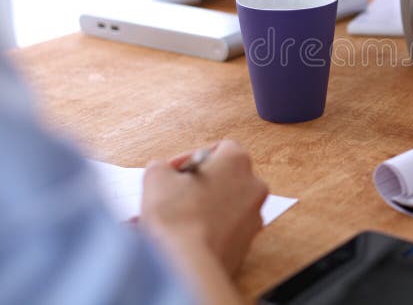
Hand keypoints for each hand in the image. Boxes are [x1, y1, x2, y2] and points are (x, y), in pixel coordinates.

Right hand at [140, 140, 268, 275]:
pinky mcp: (247, 243)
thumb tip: (163, 171)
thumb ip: (162, 166)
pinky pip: (223, 228)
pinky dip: (204, 229)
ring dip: (196, 208)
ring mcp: (254, 216)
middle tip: (169, 195)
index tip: (171, 172)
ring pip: (221, 205)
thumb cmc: (176, 216)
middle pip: (221, 178)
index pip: (218, 149)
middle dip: (193, 186)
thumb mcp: (157, 176)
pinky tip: (179, 237)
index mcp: (238, 161)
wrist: (189, 264)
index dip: (190, 159)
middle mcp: (253, 185)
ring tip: (167, 220)